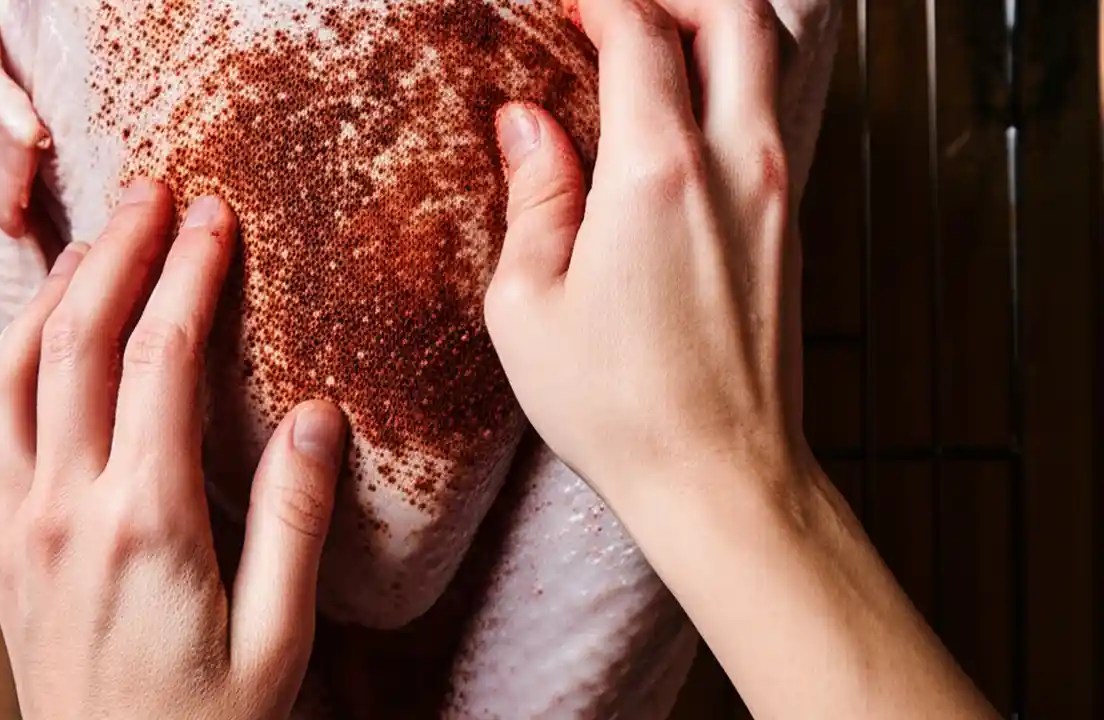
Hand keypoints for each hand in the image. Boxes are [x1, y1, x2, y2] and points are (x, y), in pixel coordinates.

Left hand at [0, 180, 346, 718]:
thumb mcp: (278, 637)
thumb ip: (295, 521)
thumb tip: (315, 416)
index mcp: (146, 523)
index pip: (159, 361)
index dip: (189, 276)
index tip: (215, 218)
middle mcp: (65, 510)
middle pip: (77, 342)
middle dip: (119, 253)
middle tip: (155, 193)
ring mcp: (18, 524)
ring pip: (11, 371)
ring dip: (54, 293)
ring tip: (100, 243)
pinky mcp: (1, 543)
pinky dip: (12, 354)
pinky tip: (45, 336)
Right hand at [486, 1, 995, 716]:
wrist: (722, 476)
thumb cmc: (618, 406)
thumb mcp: (529, 304)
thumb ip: (533, 194)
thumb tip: (526, 123)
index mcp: (656, 173)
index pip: (641, 33)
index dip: (599, 0)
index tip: (565, 6)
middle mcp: (734, 165)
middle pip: (738, 15)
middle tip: (621, 8)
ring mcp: (775, 194)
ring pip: (773, 58)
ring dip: (719, 27)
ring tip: (658, 44)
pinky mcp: (791, 227)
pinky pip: (771, 118)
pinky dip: (734, 85)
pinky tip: (681, 119)